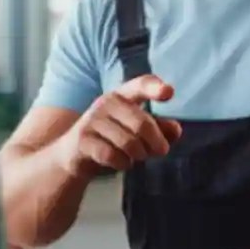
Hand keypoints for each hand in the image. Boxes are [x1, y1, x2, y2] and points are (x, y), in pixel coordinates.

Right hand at [58, 74, 182, 176]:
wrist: (73, 154)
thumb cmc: (113, 138)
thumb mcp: (137, 131)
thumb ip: (160, 128)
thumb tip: (176, 129)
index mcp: (124, 95)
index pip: (141, 85)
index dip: (155, 88)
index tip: (169, 92)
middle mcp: (107, 102)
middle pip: (142, 124)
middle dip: (156, 143)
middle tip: (160, 152)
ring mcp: (93, 120)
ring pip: (128, 142)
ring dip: (139, 155)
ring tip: (137, 156)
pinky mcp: (83, 139)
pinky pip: (112, 155)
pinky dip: (122, 163)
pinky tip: (122, 163)